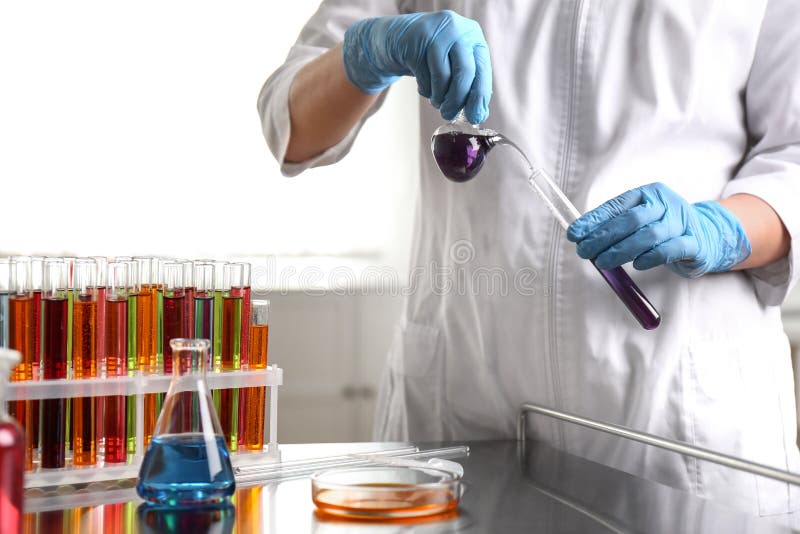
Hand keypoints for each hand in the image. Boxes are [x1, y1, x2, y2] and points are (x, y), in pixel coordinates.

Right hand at [342, 10, 491, 123]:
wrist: (396, 39)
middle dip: (458, 100)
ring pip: (443, 76)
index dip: (479, 96)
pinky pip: (424, 77)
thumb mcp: (454, 64)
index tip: (476, 117)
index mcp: (473, 35)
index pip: (482, 69)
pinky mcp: (414, 42)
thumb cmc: (431, 56)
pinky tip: (424, 87)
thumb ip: (469, 84)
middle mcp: (457, 29)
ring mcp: (435, 33)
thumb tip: (480, 114)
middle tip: (449, 115)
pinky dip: (425, 90)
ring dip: (438, 97)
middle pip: (465, 72)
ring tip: (436, 101)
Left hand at [566, 182, 751, 277]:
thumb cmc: (664, 228)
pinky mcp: (694, 243)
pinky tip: (638, 264)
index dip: (593, 220)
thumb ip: (615, 225)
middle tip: (584, 251)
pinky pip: (671, 249)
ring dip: (622, 250)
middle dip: (603, 237)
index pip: (617, 206)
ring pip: (649, 235)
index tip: (574, 233)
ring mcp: (681, 222)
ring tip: (603, 262)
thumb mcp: (641, 219)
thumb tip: (582, 237)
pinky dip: (652, 257)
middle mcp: (665, 204)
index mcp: (648, 194)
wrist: (708, 235)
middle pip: (631, 220)